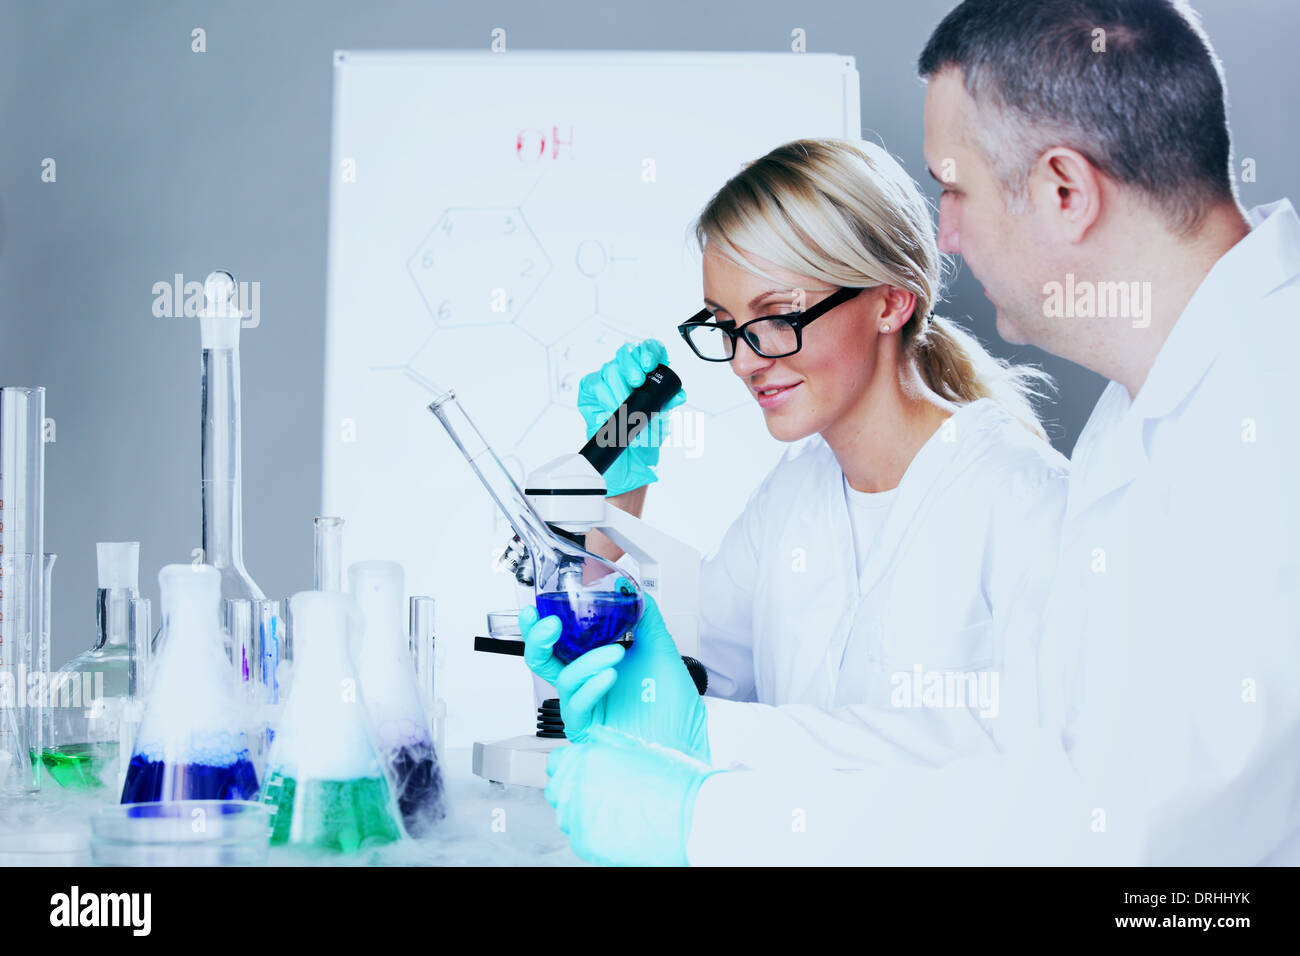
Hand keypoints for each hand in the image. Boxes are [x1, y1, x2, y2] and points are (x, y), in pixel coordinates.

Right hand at [520, 590, 709, 762]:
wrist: (684, 744)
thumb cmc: (673, 708)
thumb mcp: (662, 651)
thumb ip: (646, 619)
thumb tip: (635, 591)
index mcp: (595, 663)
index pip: (559, 642)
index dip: (543, 625)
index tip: (539, 607)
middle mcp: (586, 684)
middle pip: (543, 661)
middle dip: (539, 639)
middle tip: (550, 623)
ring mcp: (585, 707)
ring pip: (564, 679)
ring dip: (588, 661)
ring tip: (617, 652)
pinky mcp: (587, 730)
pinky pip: (577, 705)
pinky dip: (592, 686)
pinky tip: (610, 676)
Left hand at [546, 726, 718, 866]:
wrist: (694, 817)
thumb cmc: (675, 781)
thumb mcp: (641, 748)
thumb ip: (608, 742)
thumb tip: (593, 735)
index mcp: (588, 757)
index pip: (556, 762)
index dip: (570, 767)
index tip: (583, 774)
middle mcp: (576, 785)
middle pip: (557, 790)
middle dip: (573, 791)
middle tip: (602, 795)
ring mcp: (579, 817)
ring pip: (566, 817)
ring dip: (582, 814)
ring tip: (615, 813)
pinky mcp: (587, 844)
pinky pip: (579, 839)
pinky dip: (594, 836)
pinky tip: (619, 830)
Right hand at [577, 340, 686, 496]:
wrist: (627, 460)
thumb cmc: (645, 434)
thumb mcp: (662, 420)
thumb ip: (669, 406)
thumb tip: (679, 395)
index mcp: (648, 372)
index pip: (649, 349)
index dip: (649, 350)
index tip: (650, 364)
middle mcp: (626, 370)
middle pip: (626, 353)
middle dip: (631, 366)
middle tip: (637, 383)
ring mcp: (606, 378)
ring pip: (610, 370)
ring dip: (619, 391)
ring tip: (626, 411)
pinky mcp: (589, 389)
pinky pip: (595, 386)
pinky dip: (604, 400)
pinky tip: (610, 413)